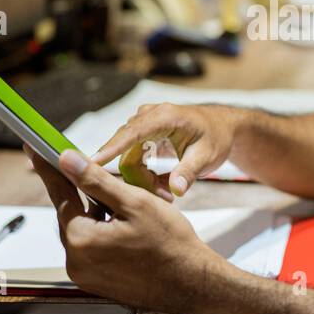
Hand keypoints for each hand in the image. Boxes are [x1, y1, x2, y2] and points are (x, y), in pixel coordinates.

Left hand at [25, 144, 223, 313]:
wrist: (192, 283)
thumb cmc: (170, 244)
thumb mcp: (134, 202)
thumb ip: (96, 180)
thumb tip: (67, 160)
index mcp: (82, 240)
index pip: (59, 195)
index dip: (49, 169)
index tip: (35, 150)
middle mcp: (77, 262)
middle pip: (70, 214)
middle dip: (81, 193)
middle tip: (95, 175)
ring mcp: (86, 275)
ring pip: (81, 231)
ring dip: (93, 214)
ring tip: (122, 206)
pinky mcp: (97, 282)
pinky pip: (90, 249)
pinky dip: (100, 232)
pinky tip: (123, 226)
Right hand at [90, 103, 239, 201]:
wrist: (221, 128)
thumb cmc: (215, 138)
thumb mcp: (207, 157)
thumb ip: (189, 172)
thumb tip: (176, 190)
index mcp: (165, 117)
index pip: (131, 133)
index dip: (111, 148)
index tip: (91, 162)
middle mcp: (149, 115)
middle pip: (127, 152)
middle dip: (140, 179)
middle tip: (165, 197)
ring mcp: (144, 122)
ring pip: (128, 156)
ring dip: (143, 178)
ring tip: (168, 191)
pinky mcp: (142, 132)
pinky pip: (132, 156)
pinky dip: (144, 172)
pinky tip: (163, 183)